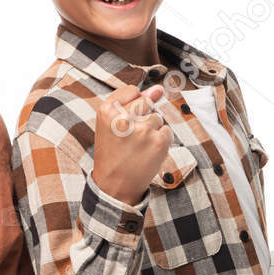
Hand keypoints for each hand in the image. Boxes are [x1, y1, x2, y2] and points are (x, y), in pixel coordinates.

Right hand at [91, 84, 169, 205]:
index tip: (125, 120)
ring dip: (152, 130)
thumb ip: (133, 102)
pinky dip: (161, 141)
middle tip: (131, 137)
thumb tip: (158, 88)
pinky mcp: (159, 141)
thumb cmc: (113, 152)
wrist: (114, 185)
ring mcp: (143, 130)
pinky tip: (148, 153)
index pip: (133, 91)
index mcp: (107, 110)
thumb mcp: (112, 124)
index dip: (132, 105)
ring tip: (138, 147)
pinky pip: (167, 131)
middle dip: (143, 116)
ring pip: (158, 117)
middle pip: (146, 102)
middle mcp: (124, 118)